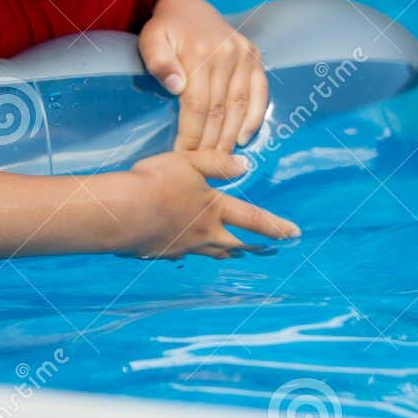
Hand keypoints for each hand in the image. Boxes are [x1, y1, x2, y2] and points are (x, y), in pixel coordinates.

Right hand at [112, 149, 298, 259]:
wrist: (123, 213)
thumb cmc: (157, 182)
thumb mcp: (189, 163)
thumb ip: (218, 163)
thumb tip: (246, 166)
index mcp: (215, 210)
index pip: (253, 219)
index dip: (276, 225)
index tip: (295, 234)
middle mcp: (205, 234)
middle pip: (236, 244)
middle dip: (254, 248)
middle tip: (267, 251)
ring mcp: (184, 247)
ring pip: (212, 252)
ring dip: (227, 252)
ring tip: (233, 252)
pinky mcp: (163, 253)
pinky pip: (184, 254)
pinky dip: (191, 251)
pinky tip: (184, 249)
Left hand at [139, 0, 269, 150]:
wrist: (188, 7)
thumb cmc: (166, 29)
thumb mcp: (152, 39)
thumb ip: (158, 61)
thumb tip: (176, 86)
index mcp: (200, 53)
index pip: (197, 105)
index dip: (191, 134)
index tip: (183, 156)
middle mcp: (227, 54)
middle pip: (220, 110)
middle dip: (210, 143)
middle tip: (202, 165)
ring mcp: (245, 55)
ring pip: (241, 105)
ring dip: (232, 136)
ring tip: (221, 159)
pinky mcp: (255, 56)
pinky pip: (261, 92)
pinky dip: (255, 118)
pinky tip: (245, 138)